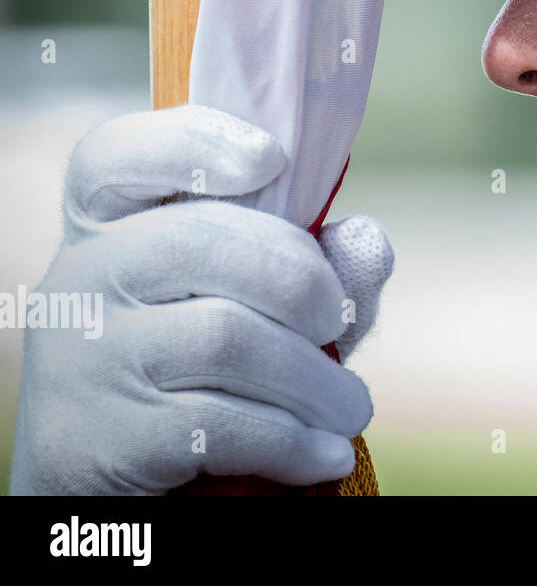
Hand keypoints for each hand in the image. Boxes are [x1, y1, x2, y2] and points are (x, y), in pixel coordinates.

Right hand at [8, 105, 391, 494]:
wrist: (105, 476)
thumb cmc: (195, 366)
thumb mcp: (253, 303)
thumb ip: (315, 265)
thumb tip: (370, 242)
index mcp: (108, 225)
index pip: (116, 156)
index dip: (193, 142)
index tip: (271, 157)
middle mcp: (83, 277)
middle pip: (203, 244)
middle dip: (303, 283)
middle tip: (338, 322)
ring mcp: (84, 355)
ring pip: (226, 338)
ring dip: (315, 379)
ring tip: (351, 406)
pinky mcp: (101, 435)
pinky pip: (220, 424)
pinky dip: (292, 441)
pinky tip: (327, 454)